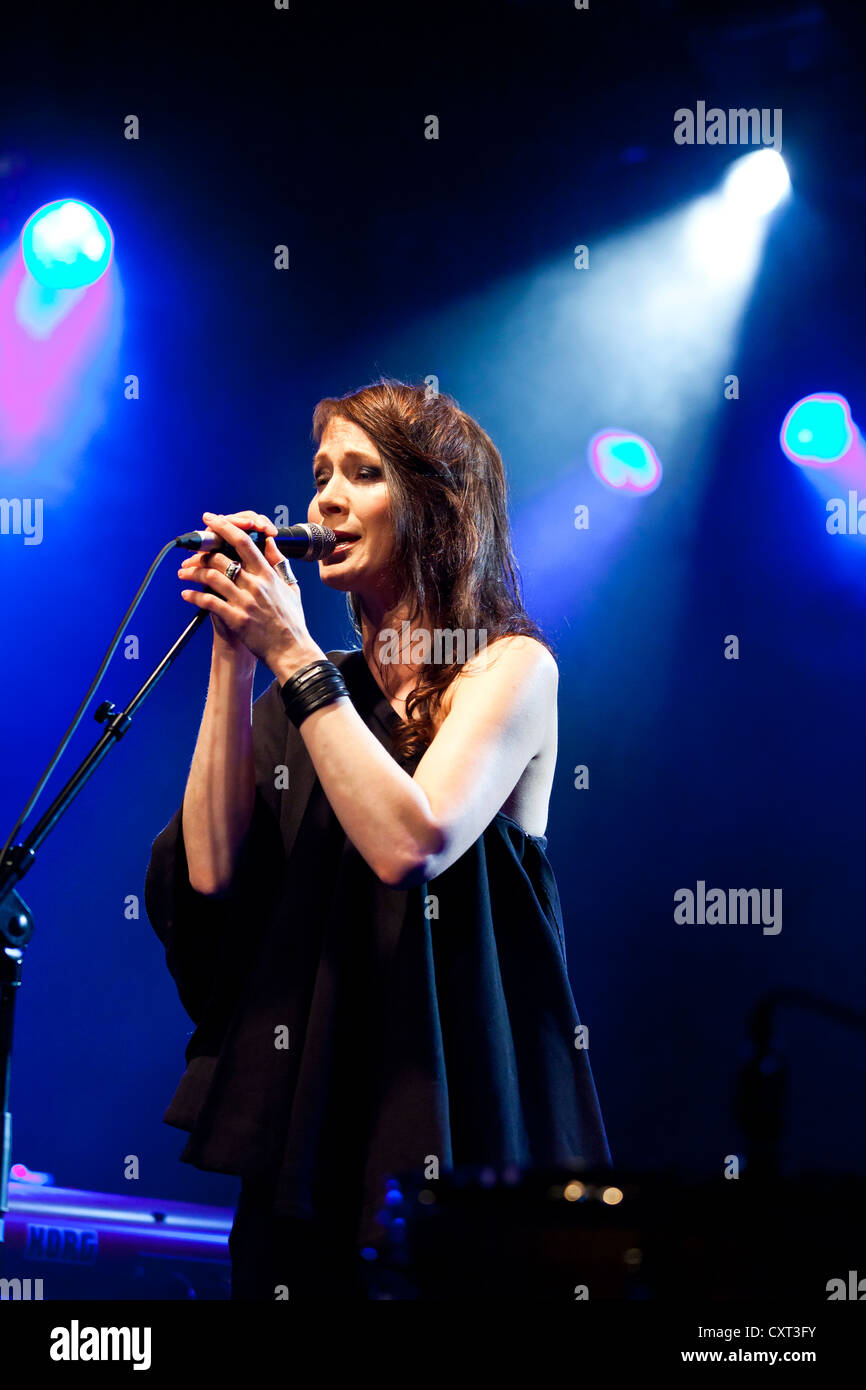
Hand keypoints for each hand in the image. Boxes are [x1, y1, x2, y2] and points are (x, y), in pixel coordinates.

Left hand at [177, 511, 320, 674]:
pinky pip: (209, 602)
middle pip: (222, 557)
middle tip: (191, 554)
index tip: (211, 519)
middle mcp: (256, 585)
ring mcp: (245, 602)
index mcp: (268, 575)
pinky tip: (186, 594)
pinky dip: (194, 596)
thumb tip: (270, 543)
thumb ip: (279, 563)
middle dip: (202, 552)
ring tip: (184, 573)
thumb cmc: (291, 621)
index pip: (244, 542)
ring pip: (212, 577)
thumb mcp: (291, 588)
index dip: (225, 527)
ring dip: (193, 573)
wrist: (290, 651)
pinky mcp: (236, 619)